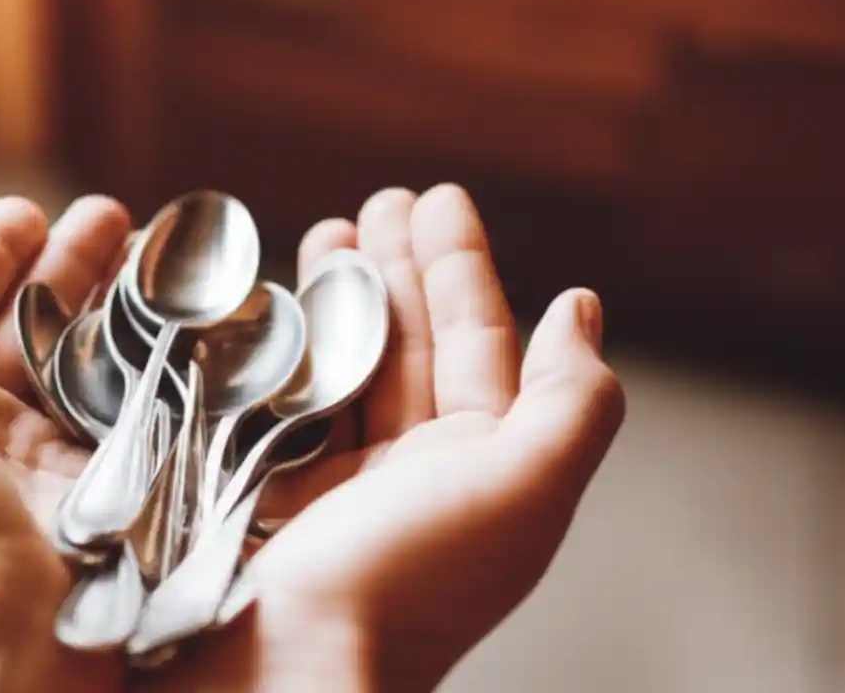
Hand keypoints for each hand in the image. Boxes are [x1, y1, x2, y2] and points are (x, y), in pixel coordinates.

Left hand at [0, 197, 129, 691]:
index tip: (30, 212)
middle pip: (31, 325)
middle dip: (68, 266)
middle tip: (112, 216)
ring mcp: (49, 454)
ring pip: (88, 358)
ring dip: (119, 302)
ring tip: (155, 252)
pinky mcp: (109, 480)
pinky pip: (135, 404)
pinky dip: (157, 358)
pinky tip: (181, 318)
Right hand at [140, 185, 625, 691]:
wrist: (288, 668)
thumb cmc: (409, 583)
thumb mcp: (523, 490)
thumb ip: (569, 400)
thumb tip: (580, 308)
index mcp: (482, 468)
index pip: (478, 341)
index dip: (462, 264)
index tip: (436, 197)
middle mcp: (417, 474)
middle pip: (409, 346)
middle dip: (396, 269)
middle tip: (375, 202)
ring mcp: (342, 485)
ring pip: (345, 369)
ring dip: (336, 300)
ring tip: (319, 235)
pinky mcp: (273, 495)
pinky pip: (284, 405)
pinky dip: (279, 354)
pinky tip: (265, 315)